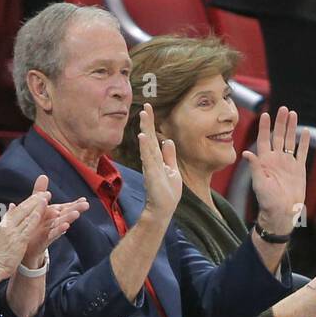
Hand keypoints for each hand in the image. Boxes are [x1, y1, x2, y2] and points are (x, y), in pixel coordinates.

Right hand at [0, 191, 48, 280]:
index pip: (19, 209)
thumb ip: (8, 219)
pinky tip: (41, 212)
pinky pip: (28, 228)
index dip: (30, 201)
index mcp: (5, 224)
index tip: (39, 194)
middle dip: (36, 199)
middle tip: (47, 192)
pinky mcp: (18, 241)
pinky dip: (34, 219)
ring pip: (27, 216)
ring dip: (37, 205)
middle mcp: (8, 226)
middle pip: (24, 209)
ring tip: (46, 196)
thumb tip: (12, 206)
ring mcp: (13, 233)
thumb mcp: (1, 233)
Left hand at [20, 175, 89, 263]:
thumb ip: (40, 192)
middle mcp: (53, 221)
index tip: (84, 199)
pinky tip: (65, 226)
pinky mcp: (45, 239)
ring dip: (69, 219)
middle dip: (76, 209)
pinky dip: (59, 230)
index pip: (65, 207)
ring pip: (61, 223)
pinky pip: (53, 234)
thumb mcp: (35, 206)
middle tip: (86, 205)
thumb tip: (44, 176)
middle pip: (66, 214)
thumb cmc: (32, 225)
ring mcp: (50, 230)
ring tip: (77, 214)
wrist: (24, 245)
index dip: (75, 204)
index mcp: (52, 213)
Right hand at [136, 104, 181, 221]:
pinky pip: (148, 158)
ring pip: (148, 144)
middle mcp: (152, 160)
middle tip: (145, 106)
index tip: (148, 109)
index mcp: (157, 159)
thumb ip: (169, 156)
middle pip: (149, 137)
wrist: (163, 210)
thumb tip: (168, 141)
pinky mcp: (151, 174)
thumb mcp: (172, 171)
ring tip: (143, 115)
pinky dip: (145, 147)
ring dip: (146, 129)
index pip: (153, 137)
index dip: (151, 123)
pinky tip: (143, 136)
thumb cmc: (167, 193)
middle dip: (147, 122)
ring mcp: (151, 166)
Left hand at [243, 106, 310, 235]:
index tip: (265, 114)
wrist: (281, 212)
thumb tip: (246, 153)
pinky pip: (302, 152)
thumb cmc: (267, 200)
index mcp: (265, 161)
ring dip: (291, 128)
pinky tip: (306, 131)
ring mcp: (288, 163)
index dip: (264, 127)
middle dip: (280, 122)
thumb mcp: (259, 183)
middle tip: (283, 108)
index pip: (263, 139)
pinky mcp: (299, 169)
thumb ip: (255, 167)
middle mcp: (276, 159)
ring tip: (293, 114)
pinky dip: (304, 142)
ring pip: (290, 141)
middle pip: (278, 136)